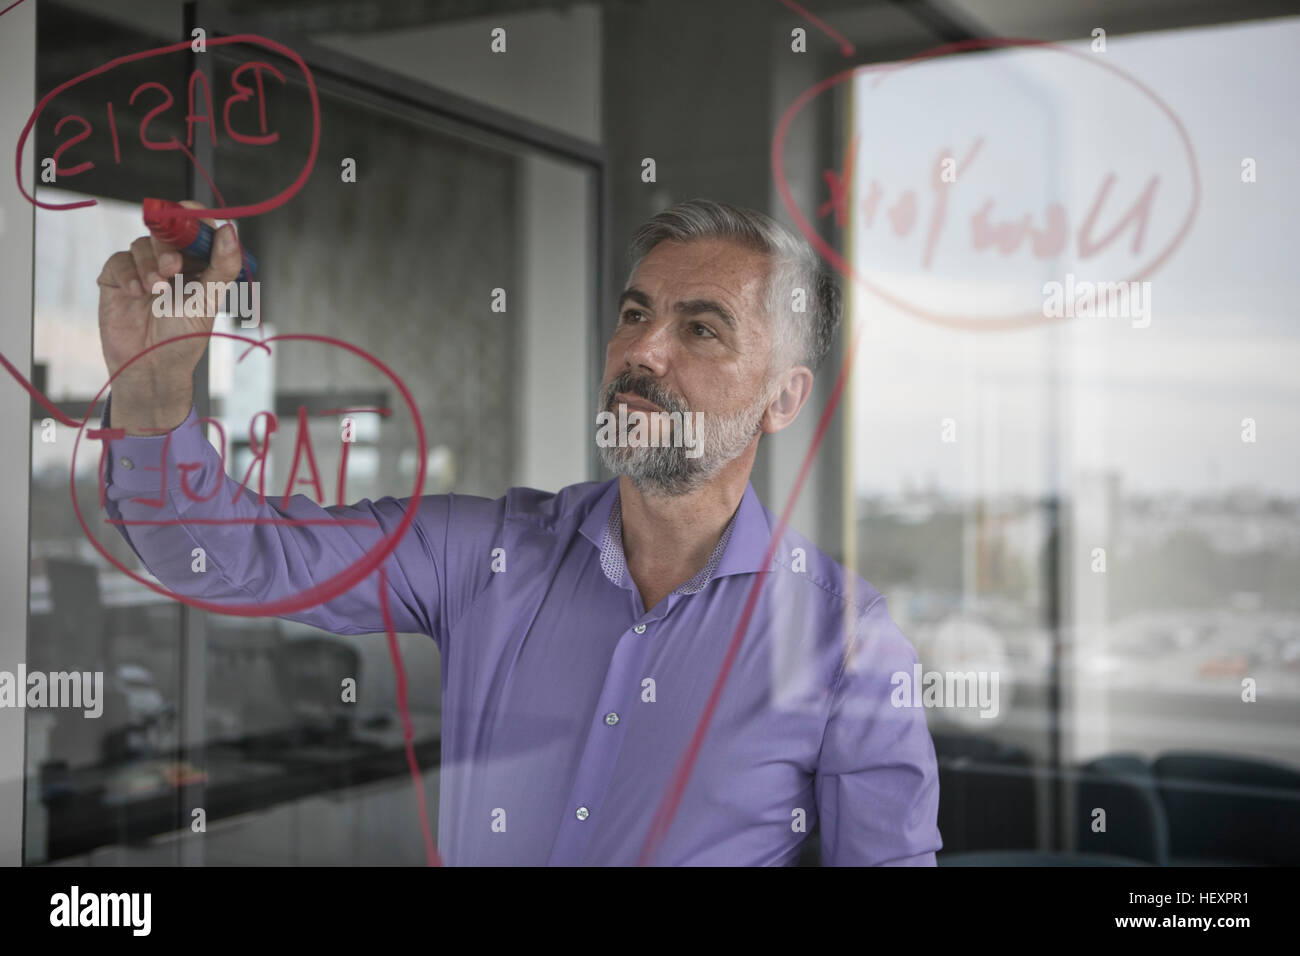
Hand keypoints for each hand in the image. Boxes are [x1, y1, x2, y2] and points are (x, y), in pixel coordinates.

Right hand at [96, 200, 242, 431]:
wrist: (150, 366)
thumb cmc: (183, 337)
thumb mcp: (209, 300)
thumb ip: (222, 265)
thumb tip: (230, 231)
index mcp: (198, 265)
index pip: (195, 229)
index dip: (194, 217)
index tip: (190, 211)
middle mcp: (170, 263)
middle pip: (165, 231)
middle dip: (168, 244)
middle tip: (173, 267)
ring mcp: (142, 269)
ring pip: (141, 243)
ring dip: (149, 263)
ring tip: (156, 290)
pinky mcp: (117, 279)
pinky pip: (118, 260)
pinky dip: (128, 273)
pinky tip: (137, 293)